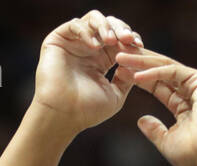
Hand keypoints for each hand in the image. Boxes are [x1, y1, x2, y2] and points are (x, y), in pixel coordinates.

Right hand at [32, 11, 144, 135]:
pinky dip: (87, 31)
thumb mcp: (116, 95)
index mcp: (102, 60)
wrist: (63, 115)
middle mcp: (88, 49)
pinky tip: (94, 45)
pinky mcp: (58, 40)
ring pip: (93, 19)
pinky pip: (75, 25)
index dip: (130, 39)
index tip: (139, 45)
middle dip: (121, 29)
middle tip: (127, 39)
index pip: (120, 39)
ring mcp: (73, 43)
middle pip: (109, 25)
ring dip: (106, 27)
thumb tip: (138, 63)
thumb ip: (128, 78)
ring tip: (111, 40)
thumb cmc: (87, 110)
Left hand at [111, 47, 196, 165]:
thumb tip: (140, 121)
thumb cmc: (191, 154)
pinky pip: (173, 71)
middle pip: (159, 71)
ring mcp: (196, 84)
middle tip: (115, 56)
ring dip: (141, 62)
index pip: (156, 85)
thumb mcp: (166, 141)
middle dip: (137, 63)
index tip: (118, 73)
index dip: (137, 78)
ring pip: (164, 66)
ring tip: (121, 59)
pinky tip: (137, 76)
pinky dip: (154, 72)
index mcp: (181, 104)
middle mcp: (189, 91)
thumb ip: (154, 130)